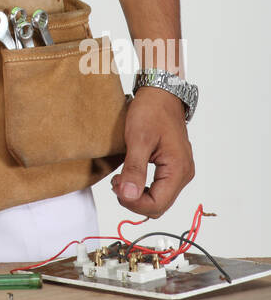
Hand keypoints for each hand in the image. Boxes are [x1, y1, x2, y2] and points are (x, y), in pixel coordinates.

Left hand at [110, 86, 194, 217]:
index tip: (117, 188)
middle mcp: (183, 174)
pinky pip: (159, 187)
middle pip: (158, 205)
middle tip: (116, 183)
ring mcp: (179, 171)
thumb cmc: (152, 111)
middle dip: (134, 200)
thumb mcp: (138, 139)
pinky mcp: (173, 166)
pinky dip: (142, 187)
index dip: (134, 203)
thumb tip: (128, 196)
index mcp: (178, 170)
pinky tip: (129, 176)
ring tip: (120, 179)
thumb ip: (134, 169)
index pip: (157, 205)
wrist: (160, 94)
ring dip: (137, 195)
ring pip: (158, 198)